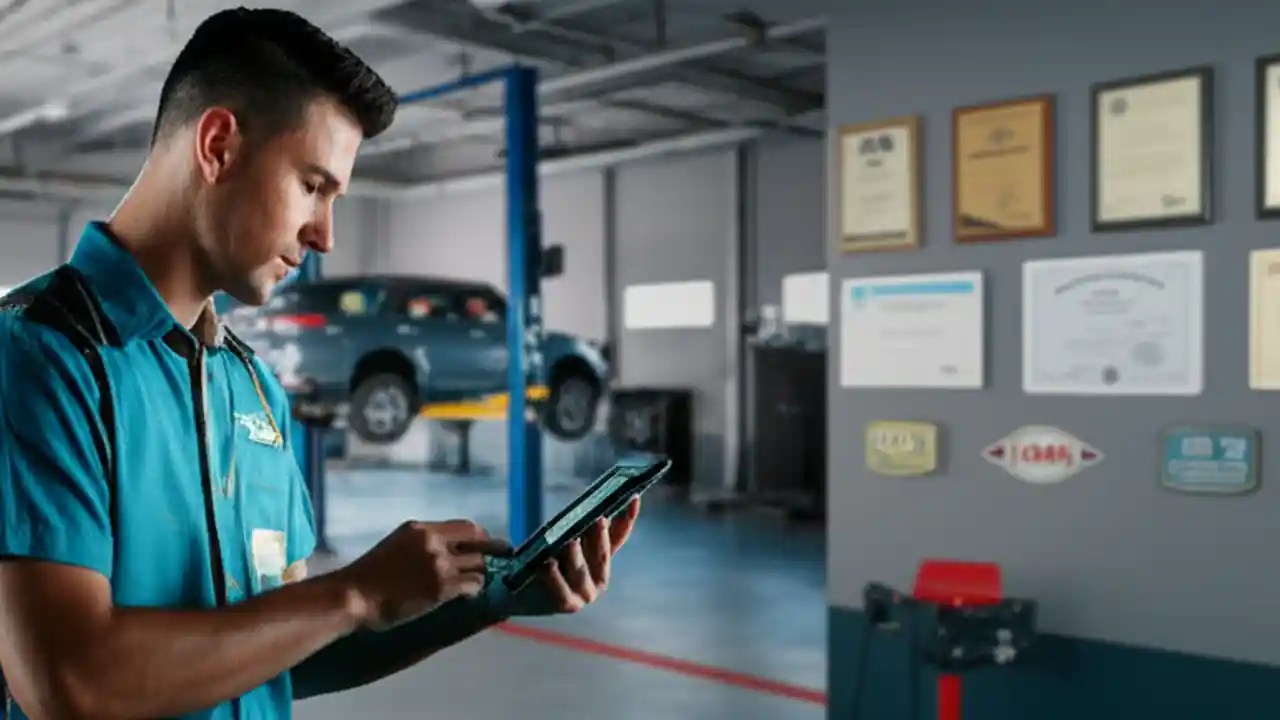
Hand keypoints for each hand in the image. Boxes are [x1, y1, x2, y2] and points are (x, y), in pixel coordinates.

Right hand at [337, 519, 513, 630]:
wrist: (352, 596)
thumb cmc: (369, 576)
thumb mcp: (396, 544)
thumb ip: (423, 543)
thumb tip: (447, 549)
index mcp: (421, 528)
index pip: (466, 526)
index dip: (483, 536)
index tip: (492, 543)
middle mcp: (433, 541)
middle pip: (479, 542)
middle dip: (496, 551)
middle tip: (506, 559)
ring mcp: (438, 564)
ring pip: (479, 565)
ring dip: (483, 574)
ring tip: (484, 581)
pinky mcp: (441, 588)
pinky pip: (472, 585)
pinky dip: (475, 589)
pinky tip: (470, 594)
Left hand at [487, 496, 641, 617]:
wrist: (518, 590)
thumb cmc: (543, 558)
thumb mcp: (562, 538)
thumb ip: (577, 527)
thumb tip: (588, 504)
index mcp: (602, 559)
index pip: (619, 535)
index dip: (628, 517)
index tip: (634, 497)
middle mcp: (600, 578)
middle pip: (602, 553)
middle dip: (600, 536)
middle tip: (598, 519)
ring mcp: (585, 594)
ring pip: (580, 570)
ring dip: (576, 555)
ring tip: (570, 541)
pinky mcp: (566, 605)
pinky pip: (560, 589)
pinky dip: (554, 577)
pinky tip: (548, 564)